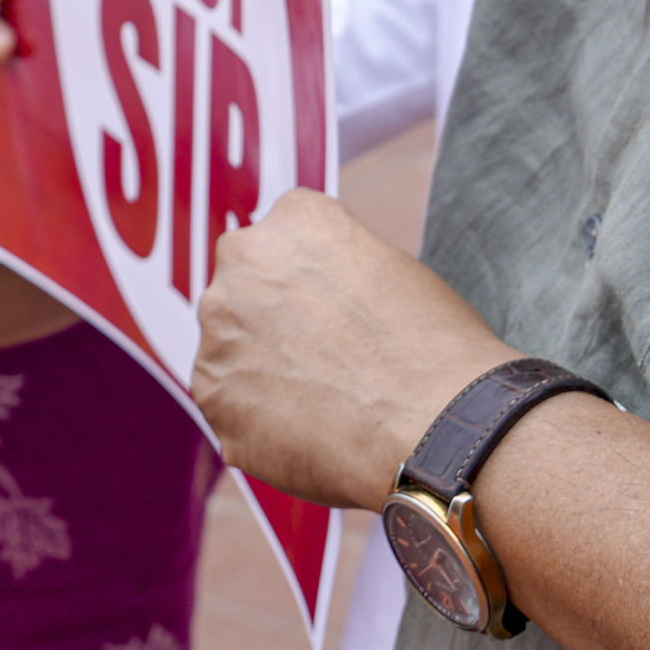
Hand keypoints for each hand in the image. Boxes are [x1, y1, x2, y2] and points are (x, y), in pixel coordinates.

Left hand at [192, 188, 515, 507]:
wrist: (438, 432)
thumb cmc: (436, 353)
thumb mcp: (393, 270)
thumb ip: (335, 267)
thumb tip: (317, 292)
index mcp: (294, 218)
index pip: (284, 241)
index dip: (310, 284)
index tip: (331, 314)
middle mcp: (242, 260)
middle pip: (246, 289)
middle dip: (274, 321)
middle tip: (323, 360)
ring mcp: (219, 327)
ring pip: (231, 346)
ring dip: (262, 368)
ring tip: (322, 402)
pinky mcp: (211, 392)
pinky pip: (229, 403)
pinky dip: (258, 418)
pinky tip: (307, 431)